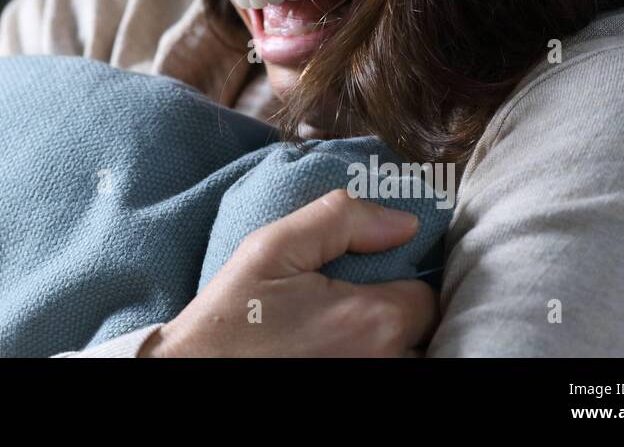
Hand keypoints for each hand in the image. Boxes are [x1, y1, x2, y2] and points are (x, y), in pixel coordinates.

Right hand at [139, 190, 437, 356]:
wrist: (197, 370)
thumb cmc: (231, 318)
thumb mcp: (272, 248)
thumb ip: (339, 221)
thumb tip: (402, 222)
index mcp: (371, 319)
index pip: (425, 294)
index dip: (400, 280)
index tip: (370, 277)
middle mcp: (383, 361)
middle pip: (425, 331)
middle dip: (400, 313)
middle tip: (357, 302)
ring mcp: (372, 384)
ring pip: (412, 356)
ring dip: (395, 342)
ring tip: (348, 329)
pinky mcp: (359, 402)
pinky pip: (387, 370)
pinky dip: (377, 358)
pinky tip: (341, 349)